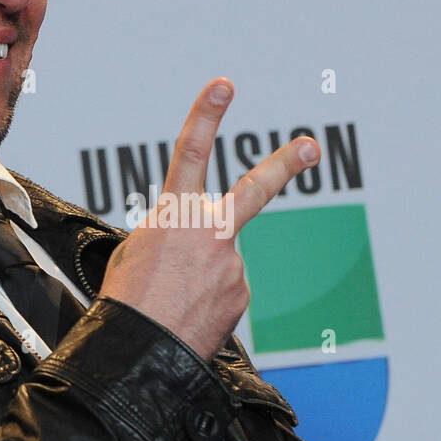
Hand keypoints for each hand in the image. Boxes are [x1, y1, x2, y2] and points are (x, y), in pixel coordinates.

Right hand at [98, 78, 319, 359]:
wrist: (140, 354)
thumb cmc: (128, 303)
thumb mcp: (136, 251)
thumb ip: (172, 234)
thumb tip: (197, 247)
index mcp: (174, 214)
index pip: (191, 153)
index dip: (206, 116)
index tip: (224, 86)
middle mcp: (210, 233)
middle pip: (255, 189)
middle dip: (286, 164)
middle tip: (311, 147)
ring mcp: (232, 265)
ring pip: (222, 263)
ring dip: (201, 280)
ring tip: (173, 301)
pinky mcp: (241, 294)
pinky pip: (225, 292)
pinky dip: (207, 302)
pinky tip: (187, 316)